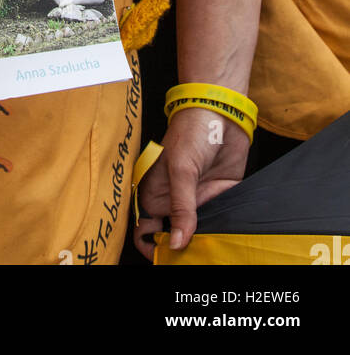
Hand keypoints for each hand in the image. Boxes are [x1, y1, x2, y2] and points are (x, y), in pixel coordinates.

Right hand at [134, 107, 250, 258]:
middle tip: (192, 259)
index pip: (146, 232)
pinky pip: (219, 223)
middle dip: (181, 252)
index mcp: (155, 194)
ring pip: (198, 235)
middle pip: (172, 238)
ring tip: (211, 253)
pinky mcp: (219, 199)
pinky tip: (227, 240)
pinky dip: (223, 232)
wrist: (223, 114)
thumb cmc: (191, 132)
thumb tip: (174, 244)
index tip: (167, 260)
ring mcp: (197, 202)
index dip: (153, 248)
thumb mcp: (181, 169)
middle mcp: (175, 202)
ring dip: (204, 244)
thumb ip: (180, 208)